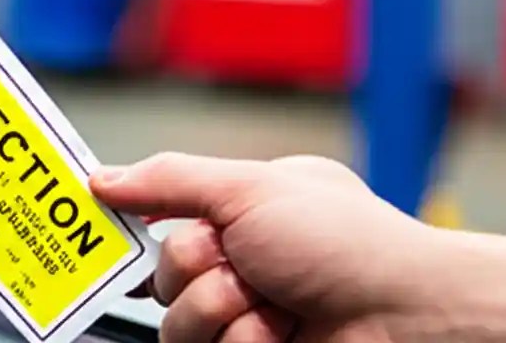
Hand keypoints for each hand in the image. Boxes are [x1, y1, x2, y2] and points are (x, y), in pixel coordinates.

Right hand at [92, 153, 449, 342]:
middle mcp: (242, 261)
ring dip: (222, 311)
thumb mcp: (249, 189)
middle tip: (241, 262)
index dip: (135, 224)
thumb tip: (106, 179)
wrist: (405, 313)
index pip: (160, 217)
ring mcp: (249, 314)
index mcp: (240, 210)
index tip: (100, 228)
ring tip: (271, 301)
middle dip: (197, 271)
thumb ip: (171, 181)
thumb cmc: (349, 241)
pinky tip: (283, 332)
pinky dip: (246, 342)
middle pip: (162, 277)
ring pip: (178, 324)